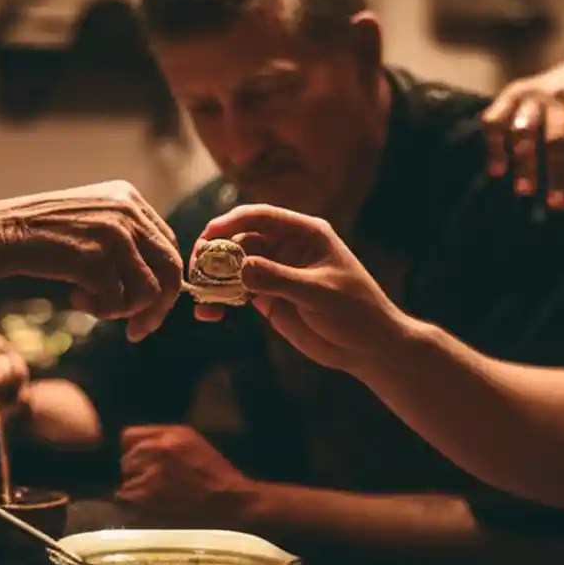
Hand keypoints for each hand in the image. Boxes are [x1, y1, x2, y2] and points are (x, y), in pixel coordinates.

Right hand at [0, 180, 183, 341]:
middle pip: (170, 269)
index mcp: (130, 198)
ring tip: (93, 306)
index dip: (164, 281)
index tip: (148, 307)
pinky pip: (120, 303)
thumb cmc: (45, 234)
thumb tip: (163, 284)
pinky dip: (101, 311)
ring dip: (124, 311)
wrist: (2, 233)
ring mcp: (115, 235)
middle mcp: (129, 212)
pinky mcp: (98, 260)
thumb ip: (128, 239)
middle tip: (138, 331)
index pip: (169, 246)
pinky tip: (76, 299)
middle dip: (158, 308)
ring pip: (149, 292)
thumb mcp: (94, 219)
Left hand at [117, 425, 257, 526]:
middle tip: (149, 480)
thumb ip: (164, 438)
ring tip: (153, 493)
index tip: (137, 458)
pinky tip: (150, 504)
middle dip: (134, 470)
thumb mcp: (193, 442)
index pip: (129, 435)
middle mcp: (159, 451)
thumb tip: (137, 445)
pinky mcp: (149, 498)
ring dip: (135, 487)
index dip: (131, 448)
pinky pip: (126, 497)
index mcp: (171, 435)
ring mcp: (152, 475)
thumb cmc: (214, 471)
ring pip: (126, 480)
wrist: (229, 500)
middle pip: (126, 459)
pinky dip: (134, 502)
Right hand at [194, 205, 407, 372]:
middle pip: (240, 240)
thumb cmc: (355, 311)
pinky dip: (221, 301)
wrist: (367, 346)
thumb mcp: (319, 292)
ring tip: (199, 296)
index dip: (231, 222)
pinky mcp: (268, 298)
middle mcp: (286, 247)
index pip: (261, 217)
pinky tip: (209, 314)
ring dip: (214, 280)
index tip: (207, 236)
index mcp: (305, 233)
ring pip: (234, 267)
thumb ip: (280, 279)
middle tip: (196, 270)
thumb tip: (241, 268)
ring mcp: (275, 272)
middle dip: (215, 253)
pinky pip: (237, 293)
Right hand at [483, 57, 563, 209]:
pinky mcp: (510, 96)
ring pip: (524, 129)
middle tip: (559, 205)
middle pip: (558, 139)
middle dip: (558, 173)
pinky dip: (493, 145)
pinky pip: (494, 120)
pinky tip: (498, 171)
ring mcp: (533, 93)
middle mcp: (561, 92)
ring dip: (525, 162)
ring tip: (526, 192)